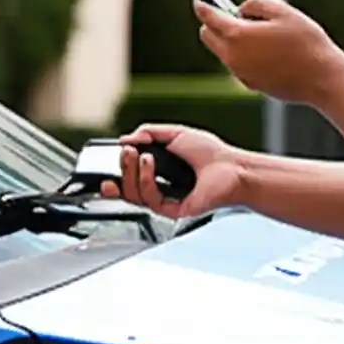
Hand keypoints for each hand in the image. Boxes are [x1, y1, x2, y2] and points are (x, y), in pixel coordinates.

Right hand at [99, 123, 246, 218]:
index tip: (111, 160)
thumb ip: (148, 133)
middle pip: (128, 187)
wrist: (232, 168)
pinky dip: (146, 180)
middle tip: (126, 152)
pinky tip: (149, 164)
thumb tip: (125, 139)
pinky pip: (150, 200)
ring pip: (135, 196)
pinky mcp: (173, 210)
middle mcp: (162, 188)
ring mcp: (167, 200)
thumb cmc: (212, 154)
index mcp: (161, 172)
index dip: (118, 172)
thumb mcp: (176, 134)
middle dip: (122, 168)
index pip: (131, 177)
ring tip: (138, 155)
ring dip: (131, 173)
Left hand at [195, 0, 343, 105]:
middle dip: (214, 23)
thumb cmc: (306, 42)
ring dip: (230, 40)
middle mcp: (232, 56)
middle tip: (234, 15)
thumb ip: (257, 3)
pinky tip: (267, 51)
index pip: (208, 16)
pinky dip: (243, 55)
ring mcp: (239, 72)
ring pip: (223, 51)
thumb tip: (241, 9)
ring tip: (258, 33)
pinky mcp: (249, 84)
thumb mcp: (284, 11)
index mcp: (237, 35)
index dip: (201, 5)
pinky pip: (237, 64)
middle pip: (207, 36)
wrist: (322, 79)